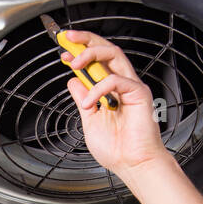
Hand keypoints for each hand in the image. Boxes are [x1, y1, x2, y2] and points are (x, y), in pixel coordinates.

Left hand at [60, 31, 171, 179]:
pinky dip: (97, 89)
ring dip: (91, 53)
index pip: (97, 61)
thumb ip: (82, 99)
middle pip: (106, 49)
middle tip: (68, 39)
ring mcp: (131, 86)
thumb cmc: (116, 149)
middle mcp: (122, 83)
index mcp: (110, 90)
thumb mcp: (89, 120)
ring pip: (113, 54)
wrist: (131, 164)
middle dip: (85, 40)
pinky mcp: (139, 93)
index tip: (63, 51)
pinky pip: (115, 80)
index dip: (80, 51)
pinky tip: (89, 103)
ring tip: (74, 63)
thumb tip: (73, 82)